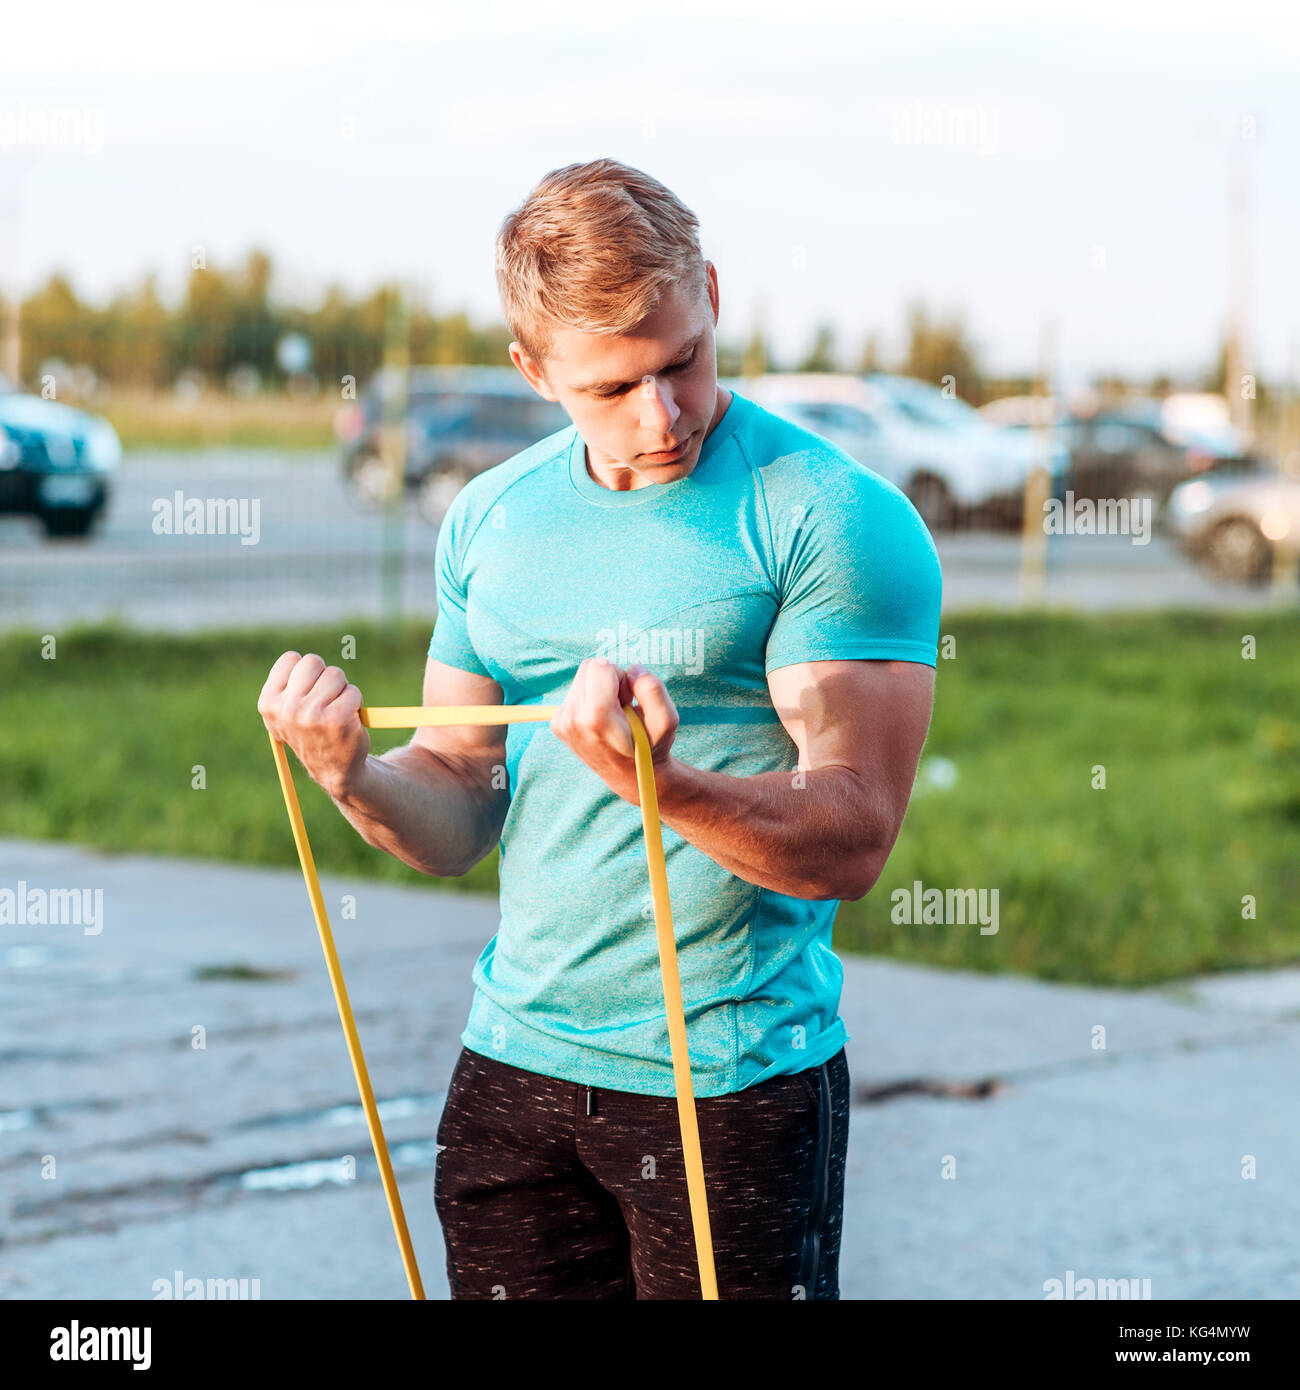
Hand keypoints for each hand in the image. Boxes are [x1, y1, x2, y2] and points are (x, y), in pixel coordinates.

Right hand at [257, 651, 369, 800]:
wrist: (334, 769)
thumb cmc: (312, 733)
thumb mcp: (286, 713)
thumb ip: (286, 685)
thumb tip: (294, 659)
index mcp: (269, 703)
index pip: (291, 659)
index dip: (306, 672)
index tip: (307, 693)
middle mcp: (287, 709)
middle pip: (313, 662)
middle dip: (325, 677)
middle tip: (325, 702)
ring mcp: (311, 715)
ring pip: (336, 674)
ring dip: (342, 689)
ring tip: (336, 711)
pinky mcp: (336, 719)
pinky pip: (353, 692)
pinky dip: (356, 702)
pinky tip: (348, 720)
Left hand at [549, 657, 678, 804]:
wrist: (630, 776)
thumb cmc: (650, 747)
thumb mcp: (666, 721)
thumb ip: (653, 689)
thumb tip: (632, 669)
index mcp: (596, 717)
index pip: (600, 666)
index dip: (620, 676)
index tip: (628, 698)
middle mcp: (572, 719)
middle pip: (588, 667)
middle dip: (609, 679)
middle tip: (623, 704)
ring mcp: (561, 722)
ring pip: (581, 679)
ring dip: (599, 689)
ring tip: (613, 714)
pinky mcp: (557, 724)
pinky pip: (574, 693)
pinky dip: (590, 699)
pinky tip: (601, 720)